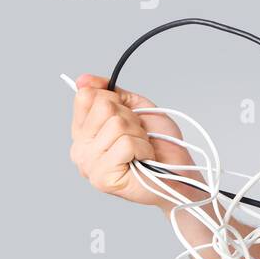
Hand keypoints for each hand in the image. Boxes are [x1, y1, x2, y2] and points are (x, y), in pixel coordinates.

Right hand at [69, 74, 194, 208]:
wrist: (179, 173)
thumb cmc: (160, 144)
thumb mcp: (136, 108)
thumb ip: (110, 92)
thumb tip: (82, 80)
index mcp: (84, 131)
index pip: (86, 96)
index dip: (115, 100)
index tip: (128, 114)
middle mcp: (80, 148)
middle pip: (103, 107)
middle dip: (131, 118)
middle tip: (139, 135)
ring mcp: (88, 164)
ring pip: (116, 125)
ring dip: (139, 135)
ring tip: (142, 149)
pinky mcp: (102, 178)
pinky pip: (125, 144)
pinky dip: (143, 148)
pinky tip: (143, 160)